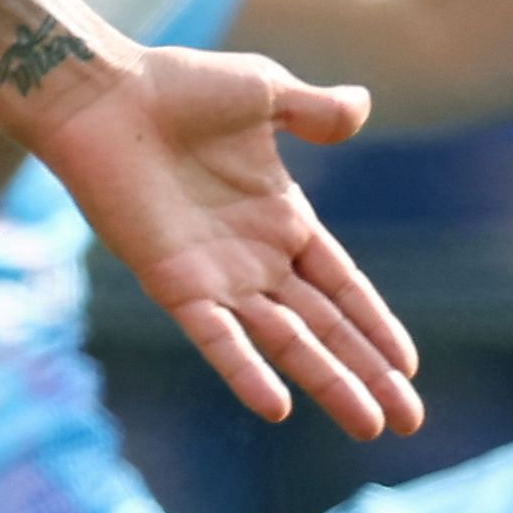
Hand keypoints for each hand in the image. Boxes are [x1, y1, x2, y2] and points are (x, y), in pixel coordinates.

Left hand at [15, 44, 421, 438]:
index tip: (408, 367)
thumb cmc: (177, 86)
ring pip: (285, 342)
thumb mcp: (262, 90)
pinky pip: (217, 338)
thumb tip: (364, 105)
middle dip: (368, 372)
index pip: (343, 286)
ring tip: (369, 426)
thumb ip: (313, 110)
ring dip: (328, 382)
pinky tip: (278, 408)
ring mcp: (217, 277)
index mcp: (282, 218)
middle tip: (408, 421)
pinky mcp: (174, 284)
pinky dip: (245, 371)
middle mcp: (255, 258)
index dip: (376, 325)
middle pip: (326, 327)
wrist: (103, 93)